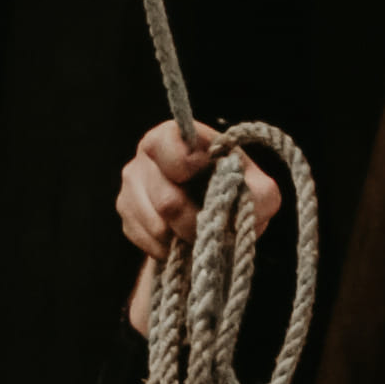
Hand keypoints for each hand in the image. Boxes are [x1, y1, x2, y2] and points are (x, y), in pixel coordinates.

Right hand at [116, 114, 281, 332]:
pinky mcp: (125, 214)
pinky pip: (144, 239)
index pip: (163, 143)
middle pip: (165, 199)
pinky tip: (178, 240)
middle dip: (194, 221)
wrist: (214, 221)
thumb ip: (259, 193)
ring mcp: (130, 185)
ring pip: (155, 225)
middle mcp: (146, 155)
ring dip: (181, 237)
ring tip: (197, 233)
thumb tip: (241, 201)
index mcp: (176, 135)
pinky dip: (167, 247)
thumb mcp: (260, 191)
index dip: (185, 165)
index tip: (208, 178)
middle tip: (210, 225)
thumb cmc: (237, 195)